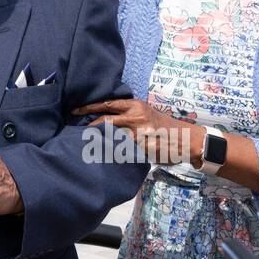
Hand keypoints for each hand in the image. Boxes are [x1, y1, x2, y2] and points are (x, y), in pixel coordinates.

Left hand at [73, 97, 191, 165]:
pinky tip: (101, 154)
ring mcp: (137, 133)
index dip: (90, 107)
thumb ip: (128, 115)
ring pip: (110, 135)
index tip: (76, 110)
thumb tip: (106, 121)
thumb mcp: (146, 113)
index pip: (107, 104)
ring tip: (86, 142)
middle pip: (104, 119)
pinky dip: (110, 150)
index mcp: (135, 106)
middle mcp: (134, 117)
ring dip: (97, 139)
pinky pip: (120, 149)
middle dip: (88, 123)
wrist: (184, 139)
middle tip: (74, 127)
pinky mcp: (140, 147)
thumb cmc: (163, 126)